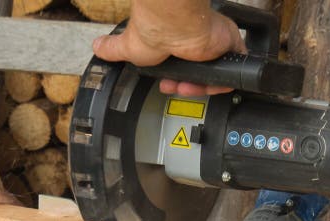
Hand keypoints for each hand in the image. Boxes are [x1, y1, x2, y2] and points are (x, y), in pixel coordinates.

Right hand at [92, 1, 245, 95]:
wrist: (170, 23)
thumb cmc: (152, 29)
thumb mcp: (127, 46)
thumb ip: (113, 48)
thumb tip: (97, 47)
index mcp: (177, 41)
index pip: (182, 65)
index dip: (176, 80)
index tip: (168, 84)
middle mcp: (196, 41)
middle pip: (199, 73)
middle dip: (187, 86)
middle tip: (176, 88)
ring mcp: (213, 43)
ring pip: (215, 75)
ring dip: (201, 87)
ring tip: (187, 87)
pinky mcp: (227, 45)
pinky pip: (232, 72)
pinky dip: (220, 84)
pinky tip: (208, 86)